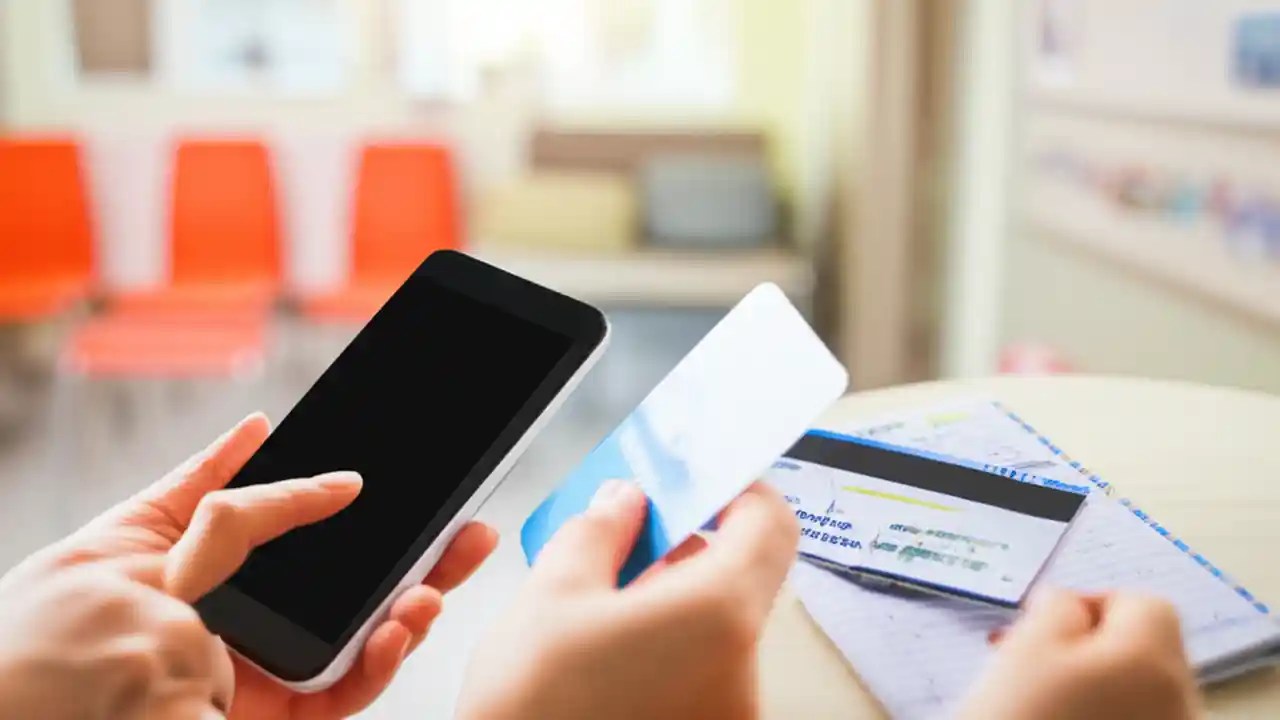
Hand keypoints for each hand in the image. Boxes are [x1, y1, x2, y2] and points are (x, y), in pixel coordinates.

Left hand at [1, 413, 498, 718]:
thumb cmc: (68, 632)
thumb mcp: (145, 545)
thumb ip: (225, 501)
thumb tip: (284, 444)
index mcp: (220, 562)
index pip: (305, 526)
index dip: (359, 503)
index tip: (406, 476)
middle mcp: (255, 614)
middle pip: (355, 580)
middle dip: (421, 556)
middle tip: (469, 529)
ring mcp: (272, 667)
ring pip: (366, 635)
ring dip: (415, 606)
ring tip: (437, 585)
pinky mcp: (284, 714)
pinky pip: (348, 689)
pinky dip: (381, 660)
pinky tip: (399, 629)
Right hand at [457, 479, 798, 719]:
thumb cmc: (535, 713)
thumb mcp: (552, 593)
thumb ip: (599, 531)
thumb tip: (621, 504)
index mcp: (719, 616)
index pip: (771, 524)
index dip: (739, 489)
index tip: (703, 480)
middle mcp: (742, 671)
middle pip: (745, 578)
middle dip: (691, 546)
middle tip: (636, 533)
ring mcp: (729, 713)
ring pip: (722, 628)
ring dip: (676, 600)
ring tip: (608, 599)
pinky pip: (706, 672)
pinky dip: (672, 647)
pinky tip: (614, 650)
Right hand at [957, 588, 1201, 719]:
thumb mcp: (1027, 647)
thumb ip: (1058, 607)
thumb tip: (1070, 606)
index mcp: (1155, 663)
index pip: (1142, 605)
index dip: (1090, 604)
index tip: (1040, 625)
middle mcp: (1179, 706)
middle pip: (1145, 655)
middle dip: (1087, 649)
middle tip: (1025, 661)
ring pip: (1136, 698)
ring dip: (1089, 688)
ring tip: (1031, 701)